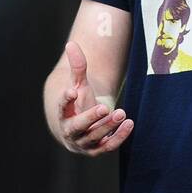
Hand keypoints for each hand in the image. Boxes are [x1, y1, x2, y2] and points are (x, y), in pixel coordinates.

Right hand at [57, 40, 132, 155]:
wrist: (82, 127)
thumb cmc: (80, 102)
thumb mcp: (79, 84)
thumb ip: (77, 67)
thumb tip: (71, 43)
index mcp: (64, 115)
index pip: (62, 108)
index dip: (66, 100)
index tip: (72, 90)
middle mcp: (71, 132)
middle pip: (78, 127)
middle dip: (91, 118)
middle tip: (105, 107)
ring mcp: (84, 143)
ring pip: (94, 138)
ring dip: (108, 126)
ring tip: (122, 112)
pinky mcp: (98, 149)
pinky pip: (108, 145)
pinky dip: (119, 136)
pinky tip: (129, 123)